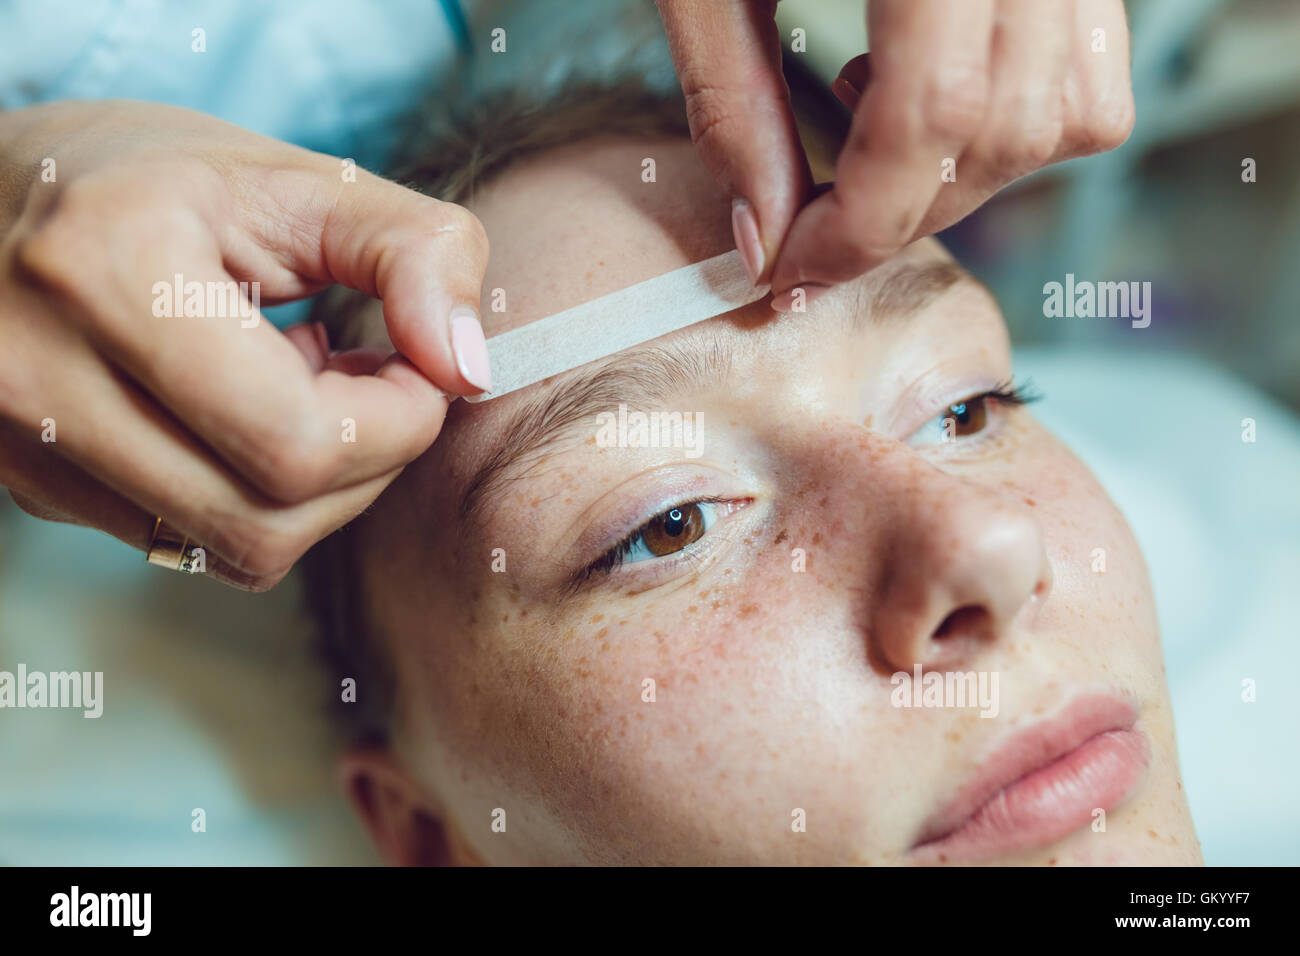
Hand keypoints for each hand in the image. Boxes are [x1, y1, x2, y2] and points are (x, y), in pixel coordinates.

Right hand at [0, 100, 490, 588]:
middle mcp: (40, 378)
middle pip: (269, 523)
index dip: (400, 420)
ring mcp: (22, 448)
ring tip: (294, 383)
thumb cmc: (153, 178)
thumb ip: (412, 252)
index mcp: (106, 271)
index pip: (300, 444)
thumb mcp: (295, 179)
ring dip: (312, 484)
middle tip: (367, 376)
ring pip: (236, 551)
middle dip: (365, 462)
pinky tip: (236, 412)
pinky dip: (252, 493)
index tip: (415, 360)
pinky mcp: (31, 488)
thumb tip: (471, 369)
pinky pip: (190, 541)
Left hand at [656, 0, 1135, 306]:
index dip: (858, 226)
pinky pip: (1092, 69)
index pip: (930, 119)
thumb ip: (732, 101)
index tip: (790, 273)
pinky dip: (1017, 124)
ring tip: (863, 144)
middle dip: (898, 217)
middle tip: (812, 238)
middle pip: (1001, 132)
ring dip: (958, 181)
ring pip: (1066, 115)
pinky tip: (920, 92)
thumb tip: (763, 238)